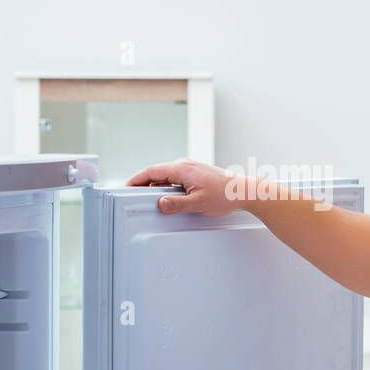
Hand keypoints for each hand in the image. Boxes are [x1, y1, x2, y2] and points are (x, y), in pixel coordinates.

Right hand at [125, 158, 244, 216]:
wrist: (243, 190)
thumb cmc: (225, 194)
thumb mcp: (198, 203)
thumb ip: (177, 204)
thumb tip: (160, 204)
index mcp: (182, 168)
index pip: (151, 171)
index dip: (136, 179)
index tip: (126, 187)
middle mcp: (184, 165)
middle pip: (156, 172)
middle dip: (143, 183)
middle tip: (133, 195)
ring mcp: (190, 168)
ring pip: (166, 175)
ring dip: (156, 185)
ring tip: (147, 198)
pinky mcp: (195, 173)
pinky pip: (175, 177)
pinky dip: (166, 185)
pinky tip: (167, 196)